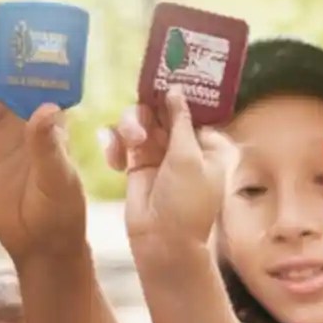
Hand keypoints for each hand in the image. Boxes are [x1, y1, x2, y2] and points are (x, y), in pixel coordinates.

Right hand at [0, 73, 86, 262]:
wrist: (38, 244)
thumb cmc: (59, 209)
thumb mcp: (58, 178)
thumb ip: (48, 146)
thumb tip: (45, 109)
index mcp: (46, 121)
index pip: (35, 85)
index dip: (28, 68)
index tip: (20, 56)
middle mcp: (17, 124)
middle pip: (1, 87)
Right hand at [111, 88, 234, 263]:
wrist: (162, 243)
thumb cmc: (185, 201)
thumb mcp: (188, 156)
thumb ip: (179, 120)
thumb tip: (175, 90)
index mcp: (208, 144)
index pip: (192, 109)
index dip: (176, 94)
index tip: (160, 79)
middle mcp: (184, 146)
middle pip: (161, 111)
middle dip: (148, 112)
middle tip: (142, 120)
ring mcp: (159, 155)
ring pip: (139, 123)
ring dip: (130, 126)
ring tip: (130, 140)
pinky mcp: (136, 165)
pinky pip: (123, 142)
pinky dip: (116, 144)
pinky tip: (114, 156)